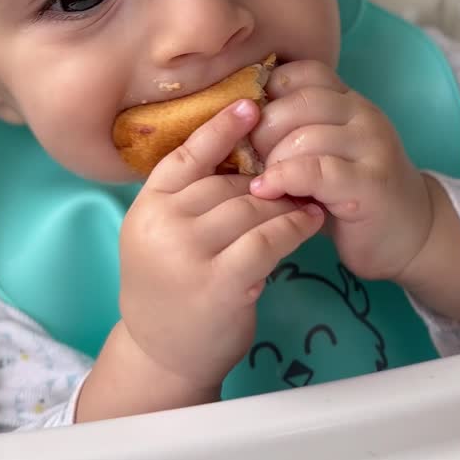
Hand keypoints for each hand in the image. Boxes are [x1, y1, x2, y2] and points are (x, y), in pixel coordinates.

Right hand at [117, 99, 326, 391]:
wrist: (164, 354)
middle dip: (267, 180)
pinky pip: (267, 239)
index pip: (185, 155)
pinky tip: (311, 221)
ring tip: (312, 195)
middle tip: (301, 171)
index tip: (251, 105)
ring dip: (287, 202)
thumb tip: (244, 156)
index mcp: (148, 205)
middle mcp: (162, 224)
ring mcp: (187, 253)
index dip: (219, 129)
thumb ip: (192, 200)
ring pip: (252, 207)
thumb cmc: (173, 287)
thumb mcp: (167, 236)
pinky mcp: (219, 281)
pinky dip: (294, 227)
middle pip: (228, 183)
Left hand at [247, 61, 433, 281]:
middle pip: (296, 102)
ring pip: (303, 136)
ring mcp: (371, 146)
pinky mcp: (370, 182)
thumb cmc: (349, 196)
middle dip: (261, 132)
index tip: (250, 126)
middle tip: (251, 161)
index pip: (300, 72)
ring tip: (262, 182)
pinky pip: (315, 170)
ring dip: (271, 162)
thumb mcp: (320, 153)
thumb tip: (232, 123)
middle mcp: (363, 114)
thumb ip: (290, 132)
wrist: (408, 235)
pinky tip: (268, 191)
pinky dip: (283, 180)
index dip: (266, 94)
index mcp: (348, 100)